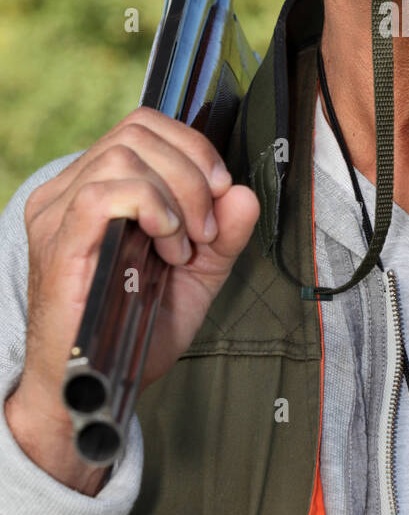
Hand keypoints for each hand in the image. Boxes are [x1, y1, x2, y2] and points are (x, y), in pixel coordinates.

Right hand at [5, 108, 259, 493]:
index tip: (221, 192)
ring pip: (124, 154)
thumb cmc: (133, 331)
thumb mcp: (196, 276)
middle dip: (193, 171)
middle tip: (207, 228)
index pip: (142, 126)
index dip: (192, 147)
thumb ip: (223, 234)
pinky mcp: (59, 241)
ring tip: (184, 245)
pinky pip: (104, 192)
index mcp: (97, 187)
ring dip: (175, 193)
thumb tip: (244, 194)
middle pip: (138, 131)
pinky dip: (150, 205)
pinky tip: (167, 241)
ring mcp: (59, 214)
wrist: (94, 388)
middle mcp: (70, 191)